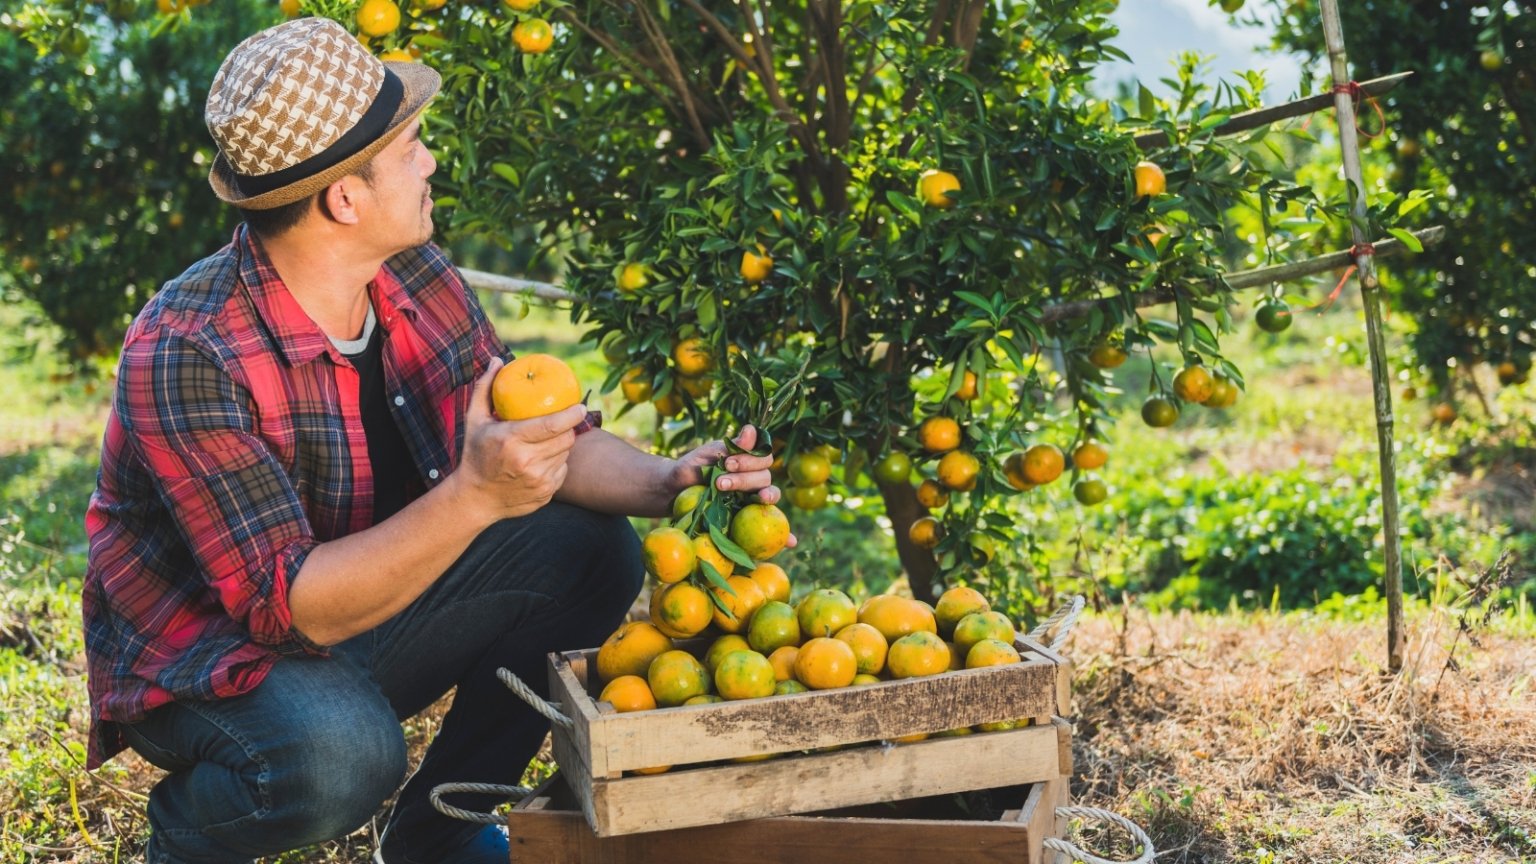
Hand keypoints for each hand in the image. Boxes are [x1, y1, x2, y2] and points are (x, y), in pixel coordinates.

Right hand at [455, 358, 586, 520]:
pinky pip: (562, 469)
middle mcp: (526, 462)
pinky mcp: (546, 493)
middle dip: (568, 427)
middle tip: (566, 420)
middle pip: (565, 439)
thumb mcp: (474, 420)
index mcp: (510, 441)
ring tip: (548, 439)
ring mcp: (538, 480)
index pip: (551, 425)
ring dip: (561, 444)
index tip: (580, 406)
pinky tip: (543, 459)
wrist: (475, 498)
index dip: (571, 415)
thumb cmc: (475, 453)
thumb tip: (498, 360)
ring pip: (565, 454)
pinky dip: (557, 462)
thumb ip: (485, 388)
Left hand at [671, 428, 795, 548]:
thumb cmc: (688, 471)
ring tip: (745, 498)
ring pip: (770, 496)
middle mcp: (753, 479)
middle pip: (765, 477)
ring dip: (759, 496)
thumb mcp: (706, 456)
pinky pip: (772, 527)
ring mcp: (752, 499)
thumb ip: (730, 446)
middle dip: (745, 479)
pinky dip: (784, 535)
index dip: (749, 459)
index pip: (763, 456)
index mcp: (746, 460)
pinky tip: (791, 543)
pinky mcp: (749, 519)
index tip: (727, 463)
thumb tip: (752, 429)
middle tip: (720, 483)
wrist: (672, 494)